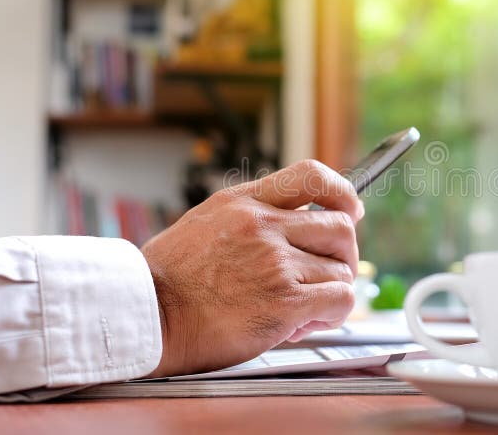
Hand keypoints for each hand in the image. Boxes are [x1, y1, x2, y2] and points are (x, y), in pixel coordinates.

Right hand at [143, 160, 363, 377]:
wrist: (145, 318)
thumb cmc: (168, 281)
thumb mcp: (205, 224)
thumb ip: (250, 218)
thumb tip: (293, 226)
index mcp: (243, 202)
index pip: (312, 175)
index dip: (342, 192)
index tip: (351, 209)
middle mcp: (263, 226)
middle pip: (340, 226)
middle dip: (343, 254)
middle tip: (327, 273)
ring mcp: (275, 262)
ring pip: (341, 268)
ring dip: (331, 290)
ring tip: (305, 307)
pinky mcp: (284, 301)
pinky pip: (340, 299)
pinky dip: (333, 314)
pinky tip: (307, 322)